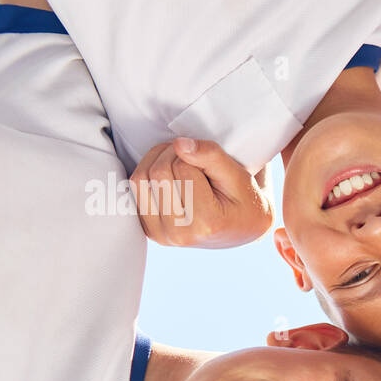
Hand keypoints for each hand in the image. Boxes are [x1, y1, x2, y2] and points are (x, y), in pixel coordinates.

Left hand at [131, 138, 272, 248]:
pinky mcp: (151, 232)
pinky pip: (134, 193)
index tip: (210, 162)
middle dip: (172, 155)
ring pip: (140, 180)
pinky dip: (147, 178)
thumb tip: (179, 144)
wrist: (244, 228)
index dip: (195, 153)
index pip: (182, 167)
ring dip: (156, 162)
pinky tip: (169, 179)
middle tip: (193, 158)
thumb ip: (212, 157)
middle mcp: (180, 234)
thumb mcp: (240, 176)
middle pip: (157, 173)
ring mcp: (163, 236)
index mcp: (206, 223)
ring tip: (180, 165)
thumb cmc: (246, 201)